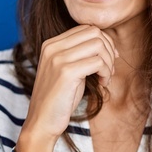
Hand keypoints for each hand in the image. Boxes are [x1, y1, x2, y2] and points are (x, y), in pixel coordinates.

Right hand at [26, 25, 118, 140]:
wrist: (42, 122)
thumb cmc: (59, 99)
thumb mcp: (68, 70)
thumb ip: (80, 54)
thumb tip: (108, 44)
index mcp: (51, 44)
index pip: (86, 28)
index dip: (103, 42)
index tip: (108, 60)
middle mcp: (52, 47)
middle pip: (94, 32)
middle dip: (109, 50)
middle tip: (109, 70)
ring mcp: (58, 58)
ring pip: (98, 45)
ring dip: (109, 61)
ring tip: (106, 77)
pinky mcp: (66, 72)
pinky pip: (98, 62)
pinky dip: (106, 73)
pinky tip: (102, 84)